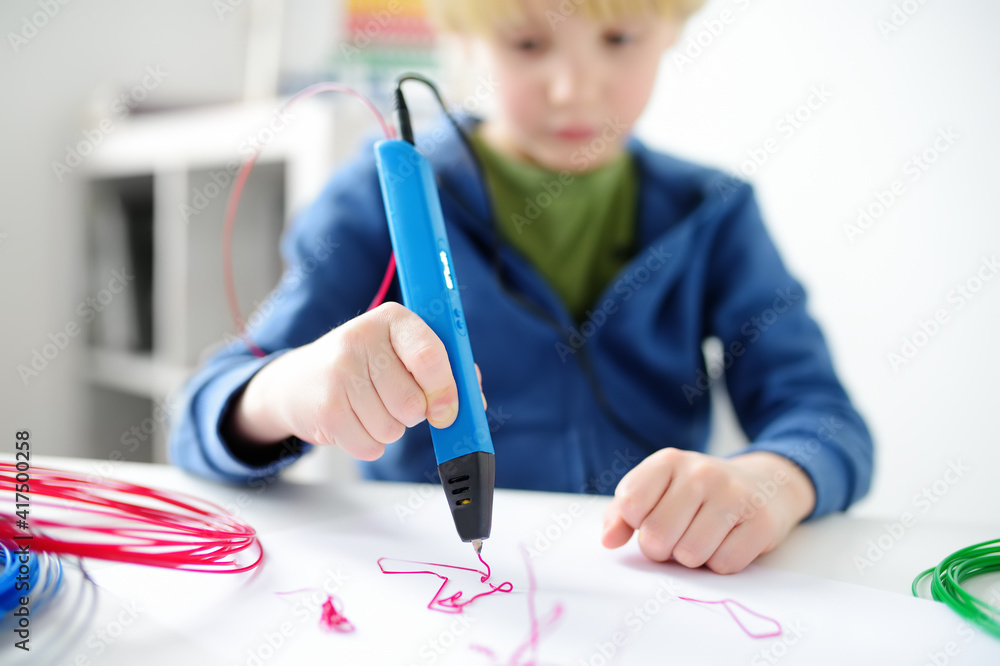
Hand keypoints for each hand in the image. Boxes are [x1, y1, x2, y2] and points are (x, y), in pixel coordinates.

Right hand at [230, 302, 485, 459]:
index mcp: (393, 319)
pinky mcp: (325, 407)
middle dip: (412, 414)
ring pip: (393, 429)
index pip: (430, 355)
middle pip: (413, 403)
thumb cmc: (367, 366)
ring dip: (389, 430)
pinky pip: (370, 447)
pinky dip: (369, 444)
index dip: (445, 390)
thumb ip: (445, 371)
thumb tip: (473, 401)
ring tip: (369, 407)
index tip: (447, 411)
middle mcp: (361, 338)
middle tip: (394, 399)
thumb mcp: (403, 353)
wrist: (298, 381)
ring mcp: (338, 372)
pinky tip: (354, 421)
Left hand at [601, 448, 815, 573]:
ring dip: (691, 558)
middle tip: (676, 535)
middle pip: (658, 536)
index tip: (650, 517)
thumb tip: (608, 541)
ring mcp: (735, 496)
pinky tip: (727, 541)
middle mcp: (702, 472)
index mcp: (668, 461)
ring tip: (702, 537)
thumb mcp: (657, 490)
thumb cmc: (696, 494)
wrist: (763, 485)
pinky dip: (720, 563)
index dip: (636, 523)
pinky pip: (724, 565)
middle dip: (661, 548)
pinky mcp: (762, 522)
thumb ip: (621, 514)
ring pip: (690, 555)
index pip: (630, 505)